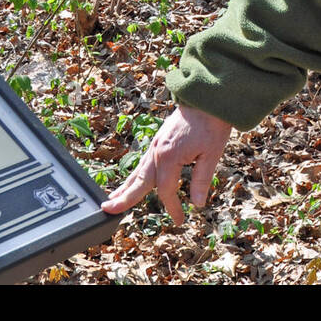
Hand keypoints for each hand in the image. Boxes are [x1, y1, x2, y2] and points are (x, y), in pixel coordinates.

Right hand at [101, 105, 232, 223]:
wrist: (207, 99)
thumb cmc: (211, 125)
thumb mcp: (212, 154)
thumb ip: (201, 180)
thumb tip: (197, 204)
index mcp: (169, 156)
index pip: (166, 190)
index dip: (172, 207)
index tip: (180, 220)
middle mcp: (157, 152)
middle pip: (139, 181)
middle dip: (124, 198)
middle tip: (108, 211)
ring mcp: (155, 146)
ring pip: (138, 172)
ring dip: (125, 187)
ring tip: (112, 200)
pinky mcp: (157, 141)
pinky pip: (142, 163)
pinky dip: (134, 175)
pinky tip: (131, 182)